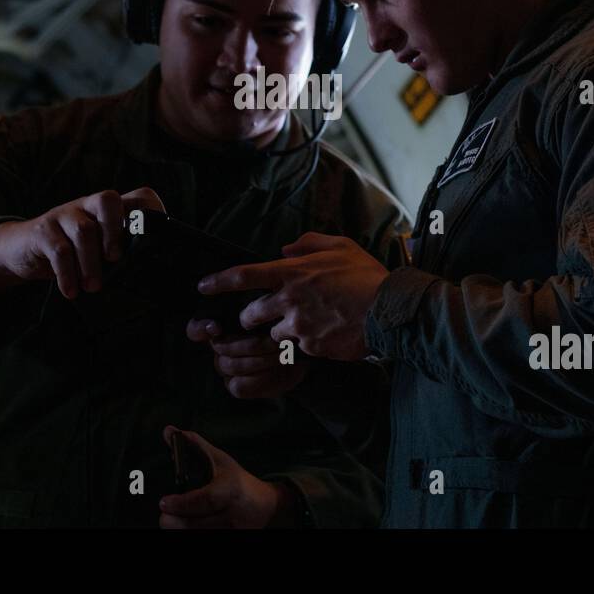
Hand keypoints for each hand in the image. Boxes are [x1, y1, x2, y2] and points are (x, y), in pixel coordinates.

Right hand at [0, 187, 164, 298]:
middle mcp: (86, 205)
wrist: (19, 250)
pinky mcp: (42, 229)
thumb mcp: (93, 249)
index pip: (136, 197)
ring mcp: (64, 214)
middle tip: (116, 260)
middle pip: (107, 200)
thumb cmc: (67, 252)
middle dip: (115, 230)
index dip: (151, 211)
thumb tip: (142, 277)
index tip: (156, 240)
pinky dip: (67, 273)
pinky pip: (59, 250)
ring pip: (83, 229)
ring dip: (90, 262)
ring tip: (93, 287)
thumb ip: (114, 253)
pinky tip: (71, 291)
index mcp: (106, 210)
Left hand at [158, 427, 297, 528]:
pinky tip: (185, 527)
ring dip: (180, 530)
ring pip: (198, 535)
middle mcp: (233, 513)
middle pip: (196, 524)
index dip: (183, 503)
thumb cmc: (238, 480)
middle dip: (174, 522)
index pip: (206, 499)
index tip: (164, 502)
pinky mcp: (231, 539)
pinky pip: (205, 540)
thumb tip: (168, 431)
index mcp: (231, 489)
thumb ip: (194, 445)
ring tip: (173, 521)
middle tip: (163, 516)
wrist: (266, 505)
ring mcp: (233, 531)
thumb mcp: (220, 460)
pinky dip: (192, 534)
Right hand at [185, 319, 308, 398]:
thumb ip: (258, 307)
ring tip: (282, 353)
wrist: (302, 352)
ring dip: (261, 359)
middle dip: (252, 344)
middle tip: (276, 340)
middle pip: (221, 347)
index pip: (195, 330)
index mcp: (221, 325)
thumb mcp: (275, 311)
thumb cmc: (284, 327)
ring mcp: (225, 367)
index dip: (200, 329)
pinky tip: (278, 370)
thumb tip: (250, 309)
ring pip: (231, 365)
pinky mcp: (236, 385)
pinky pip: (240, 385)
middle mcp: (218, 346)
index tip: (216, 327)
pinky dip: (262, 378)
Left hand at [198, 233, 387, 360]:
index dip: (218, 281)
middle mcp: (289, 301)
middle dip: (251, 317)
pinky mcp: (311, 348)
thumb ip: (308, 244)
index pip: (243, 276)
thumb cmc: (367, 276)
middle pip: (250, 315)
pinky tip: (325, 335)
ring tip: (307, 324)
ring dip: (282, 332)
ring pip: (273, 335)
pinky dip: (306, 344)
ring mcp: (298, 327)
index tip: (203, 286)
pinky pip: (298, 349)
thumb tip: (287, 250)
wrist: (390, 311)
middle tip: (263, 315)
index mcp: (292, 274)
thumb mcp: (340, 246)